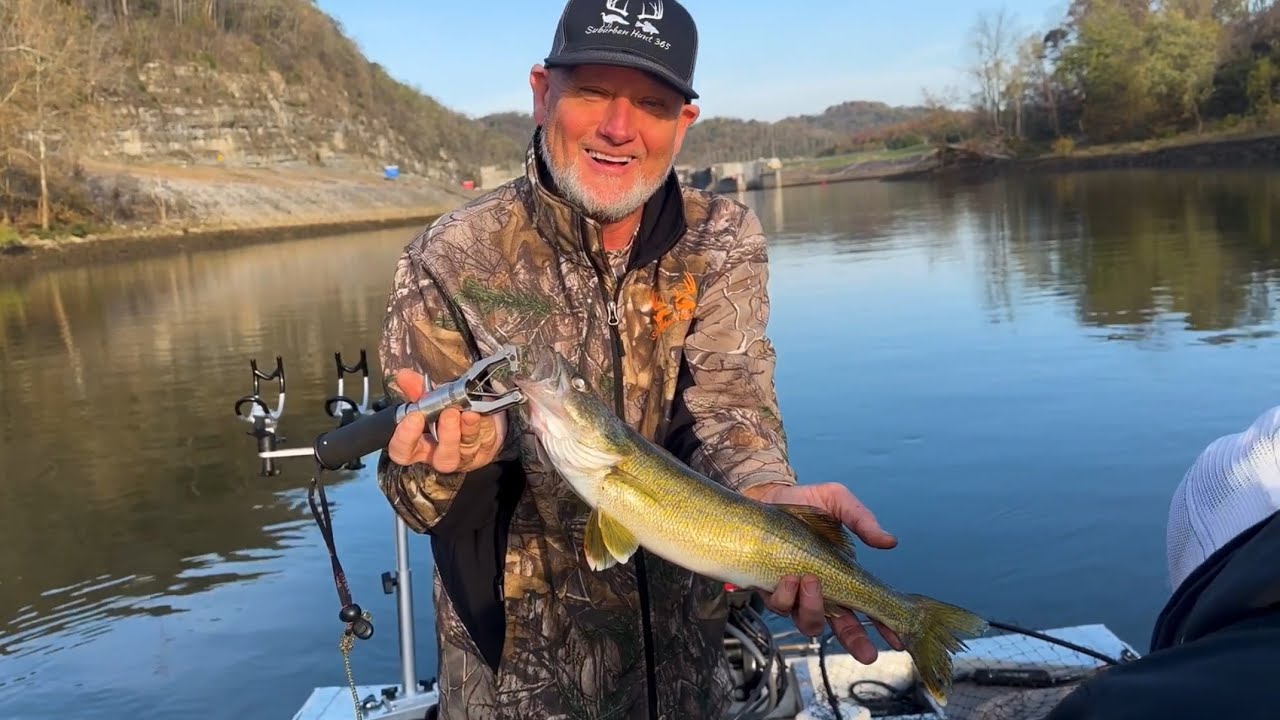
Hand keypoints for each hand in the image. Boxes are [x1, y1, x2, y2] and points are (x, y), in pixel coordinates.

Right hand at [386, 368, 505, 472]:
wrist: (478, 413)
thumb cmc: (447, 409)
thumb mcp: (431, 398)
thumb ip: (417, 389)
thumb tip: (403, 375)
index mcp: (420, 447)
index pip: (404, 452)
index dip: (406, 438)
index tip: (414, 416)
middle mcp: (442, 456)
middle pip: (443, 460)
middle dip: (447, 436)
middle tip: (449, 413)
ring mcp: (467, 455)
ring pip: (467, 449)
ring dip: (467, 428)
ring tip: (468, 412)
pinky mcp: (487, 449)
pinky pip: (487, 437)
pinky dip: (484, 422)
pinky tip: (481, 412)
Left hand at [745, 481, 903, 663]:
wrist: (765, 494)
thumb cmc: (804, 502)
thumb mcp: (836, 501)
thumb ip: (860, 519)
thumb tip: (889, 542)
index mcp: (842, 576)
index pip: (865, 607)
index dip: (883, 626)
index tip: (897, 639)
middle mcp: (820, 590)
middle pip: (839, 626)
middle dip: (854, 641)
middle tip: (867, 650)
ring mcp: (794, 593)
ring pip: (807, 621)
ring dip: (812, 607)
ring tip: (809, 580)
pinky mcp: (768, 588)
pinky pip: (778, 605)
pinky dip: (785, 595)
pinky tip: (789, 577)